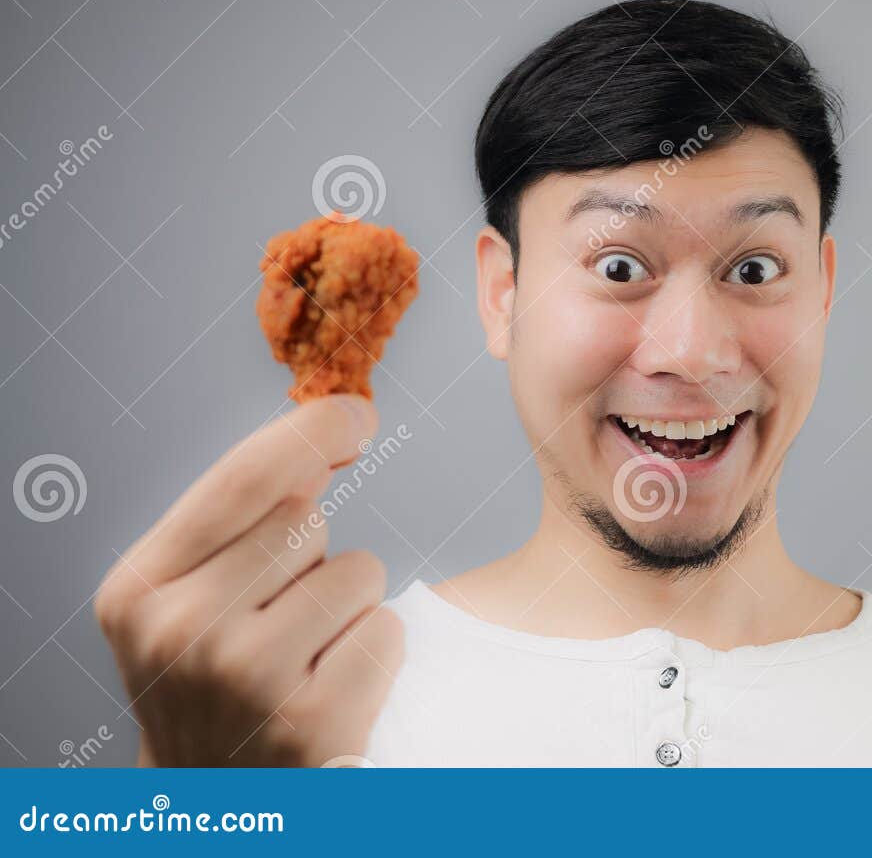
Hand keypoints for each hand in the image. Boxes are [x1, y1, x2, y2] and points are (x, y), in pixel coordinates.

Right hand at [95, 396, 403, 766]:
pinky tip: (331, 690)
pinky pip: (387, 629)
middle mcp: (183, 633)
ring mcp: (248, 682)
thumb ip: (240, 517)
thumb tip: (332, 427)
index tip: (357, 413)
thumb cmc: (212, 680)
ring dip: (348, 605)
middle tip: (277, 619)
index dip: (312, 431)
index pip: (244, 478)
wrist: (216, 802)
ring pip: (358, 571)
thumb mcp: (186, 598)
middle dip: (311, 555)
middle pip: (308, 521)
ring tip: (302, 656)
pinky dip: (375, 651)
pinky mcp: (315, 723)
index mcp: (139, 590)